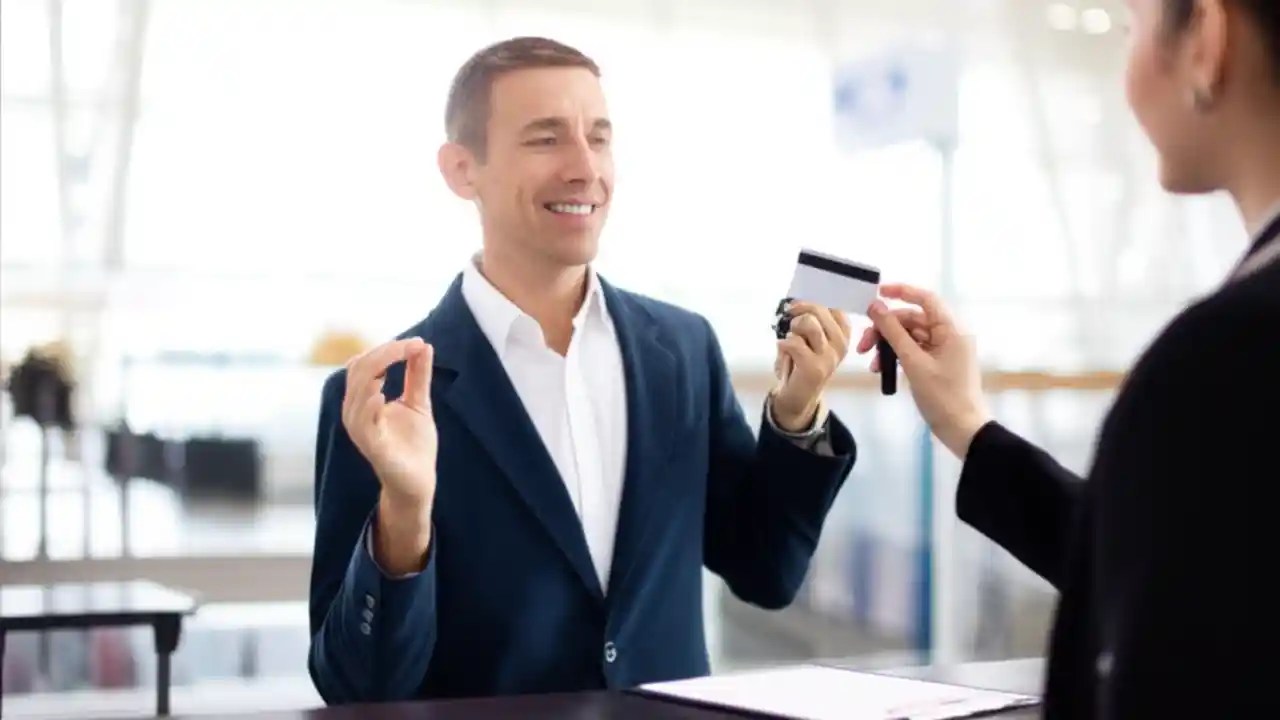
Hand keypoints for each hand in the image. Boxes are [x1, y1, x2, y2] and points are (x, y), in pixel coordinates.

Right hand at [342, 337, 437, 505]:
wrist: (419, 481)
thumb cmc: (413, 444)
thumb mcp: (418, 402)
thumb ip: (418, 374)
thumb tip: (423, 344)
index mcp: (363, 399)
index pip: (364, 363)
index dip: (387, 348)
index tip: (417, 342)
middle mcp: (355, 412)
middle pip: (359, 371)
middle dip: (386, 352)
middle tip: (414, 346)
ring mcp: (361, 429)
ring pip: (357, 392)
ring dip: (378, 369)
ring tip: (400, 356)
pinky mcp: (371, 446)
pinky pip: (362, 422)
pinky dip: (369, 404)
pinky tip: (383, 393)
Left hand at [772, 301, 851, 431]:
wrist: (798, 396)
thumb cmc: (802, 362)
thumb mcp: (810, 339)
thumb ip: (810, 320)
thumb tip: (798, 299)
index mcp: (843, 334)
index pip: (834, 305)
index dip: (814, 300)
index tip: (800, 305)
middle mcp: (840, 344)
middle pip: (820, 309)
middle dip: (800, 309)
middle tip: (790, 316)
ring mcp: (829, 356)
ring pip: (809, 323)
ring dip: (793, 326)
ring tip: (791, 337)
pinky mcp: (814, 367)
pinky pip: (794, 342)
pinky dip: (783, 343)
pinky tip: (783, 349)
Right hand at [858, 283, 990, 458]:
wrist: (962, 430)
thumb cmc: (942, 396)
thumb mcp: (914, 363)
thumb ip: (893, 333)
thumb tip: (876, 307)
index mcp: (951, 329)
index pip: (926, 299)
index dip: (902, 292)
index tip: (877, 294)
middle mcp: (949, 335)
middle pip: (912, 319)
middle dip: (885, 329)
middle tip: (862, 345)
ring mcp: (943, 350)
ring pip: (909, 336)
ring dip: (887, 345)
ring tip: (871, 363)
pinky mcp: (937, 363)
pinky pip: (913, 350)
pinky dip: (896, 356)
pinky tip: (881, 370)